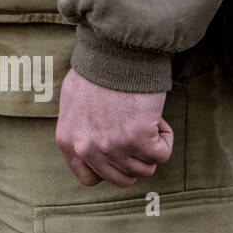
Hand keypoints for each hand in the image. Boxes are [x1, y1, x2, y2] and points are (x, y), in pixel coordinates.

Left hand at [55, 68, 173, 186]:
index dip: (108, 168)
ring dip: (149, 147)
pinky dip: (164, 138)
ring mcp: (112, 146)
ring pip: (144, 169)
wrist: (114, 54)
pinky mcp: (138, 139)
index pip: (89, 178)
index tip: (118, 153)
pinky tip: (154, 118)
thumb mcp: (73, 104)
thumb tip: (93, 141)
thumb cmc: (96, 72)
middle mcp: (87, 149)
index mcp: (68, 141)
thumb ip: (80, 129)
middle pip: (121, 179)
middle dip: (133, 159)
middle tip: (135, 134)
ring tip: (143, 120)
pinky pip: (161, 155)